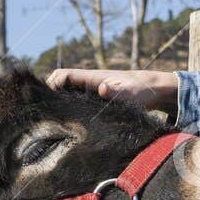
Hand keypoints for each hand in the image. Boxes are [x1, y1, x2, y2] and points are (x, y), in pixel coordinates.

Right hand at [45, 68, 178, 111]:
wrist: (153, 90)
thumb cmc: (142, 91)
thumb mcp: (131, 94)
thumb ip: (117, 92)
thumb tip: (102, 88)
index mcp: (92, 77)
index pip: (63, 75)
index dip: (51, 85)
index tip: (48, 103)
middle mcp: (88, 82)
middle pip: (60, 82)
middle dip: (51, 94)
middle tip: (46, 115)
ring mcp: (91, 90)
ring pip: (67, 92)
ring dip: (59, 102)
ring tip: (53, 121)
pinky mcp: (95, 98)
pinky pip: (76, 100)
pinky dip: (69, 107)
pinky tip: (69, 125)